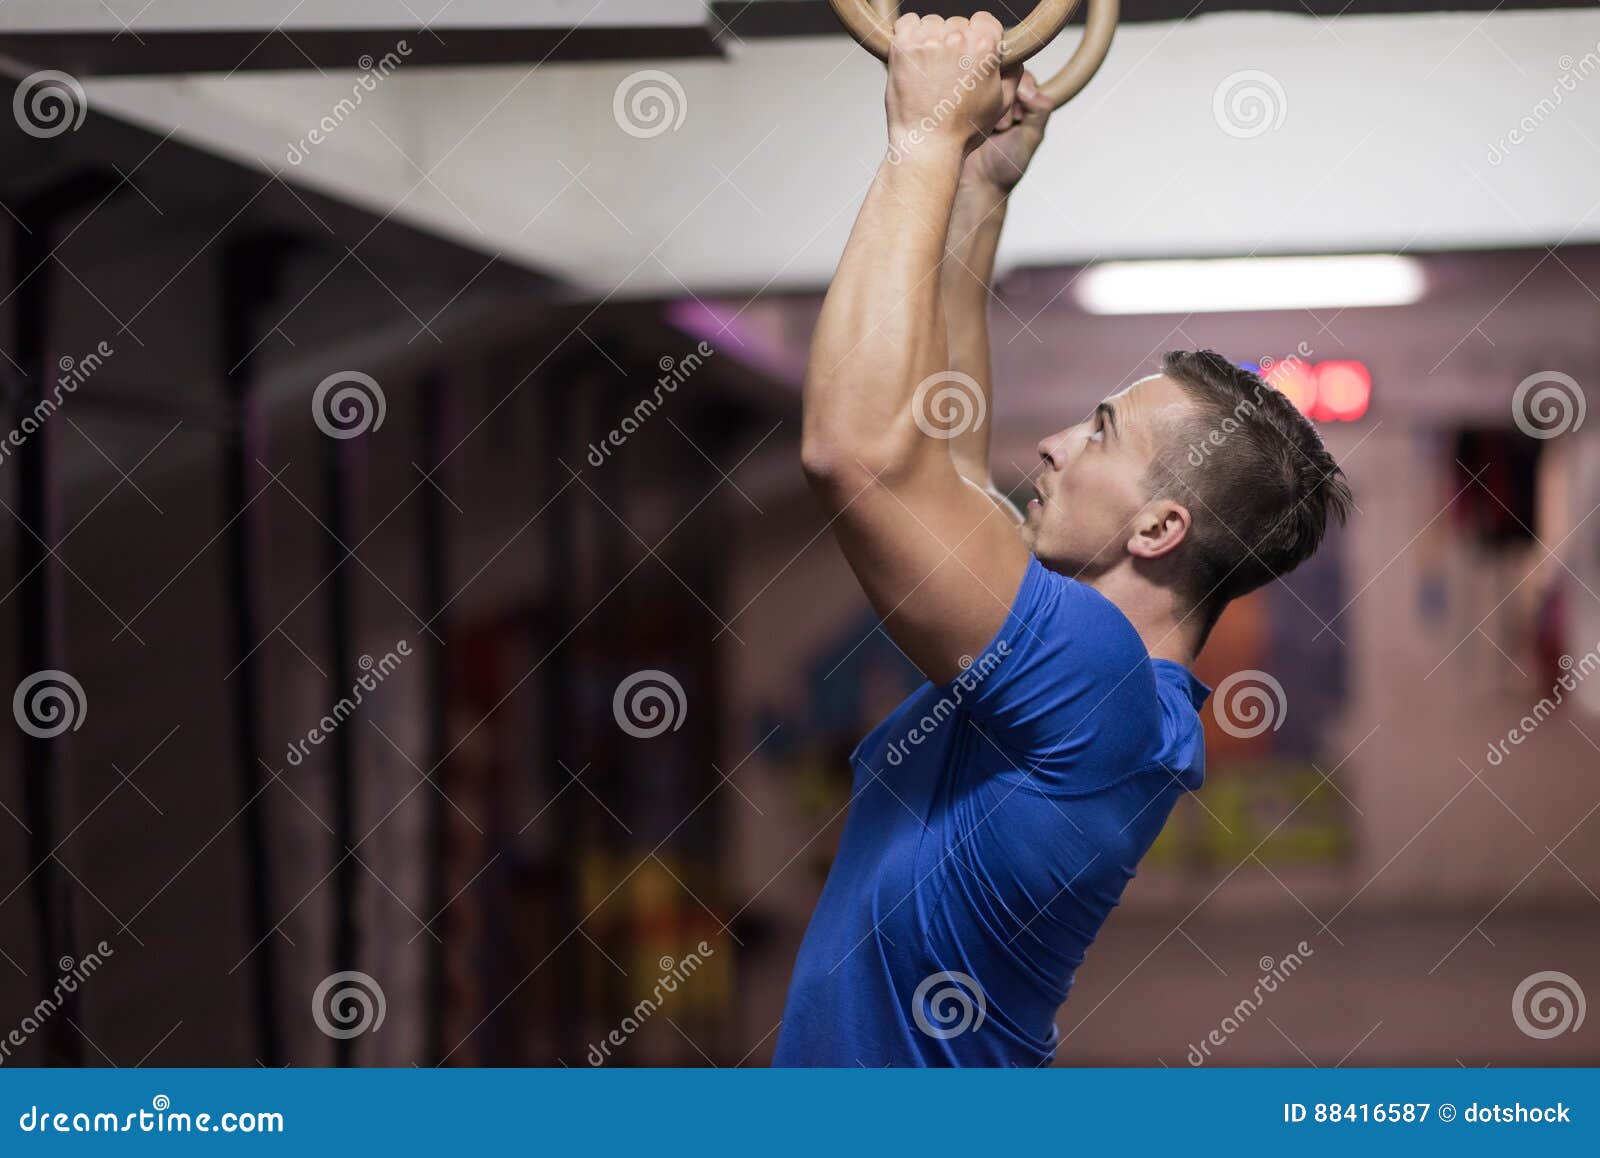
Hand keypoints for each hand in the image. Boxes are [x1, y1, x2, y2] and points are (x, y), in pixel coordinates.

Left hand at [885, 12, 1013, 160]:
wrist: (927, 146)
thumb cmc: (963, 131)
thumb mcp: (1001, 104)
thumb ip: (1012, 74)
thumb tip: (1013, 57)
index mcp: (986, 47)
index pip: (985, 20)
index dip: (979, 36)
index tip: (970, 52)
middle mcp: (958, 39)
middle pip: (958, 23)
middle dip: (954, 42)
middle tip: (948, 71)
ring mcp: (929, 41)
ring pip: (932, 23)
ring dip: (931, 39)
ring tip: (929, 70)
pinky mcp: (903, 47)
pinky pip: (906, 22)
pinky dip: (908, 35)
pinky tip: (913, 58)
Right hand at [962, 70, 1051, 192]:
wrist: (976, 183)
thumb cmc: (1005, 165)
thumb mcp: (1031, 137)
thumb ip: (1039, 111)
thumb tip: (1026, 88)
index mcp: (1023, 102)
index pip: (1024, 77)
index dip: (1020, 93)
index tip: (1017, 120)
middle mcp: (1002, 98)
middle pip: (1003, 76)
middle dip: (1004, 101)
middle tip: (1002, 128)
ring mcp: (980, 100)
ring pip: (985, 82)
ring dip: (987, 104)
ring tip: (989, 129)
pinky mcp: (961, 106)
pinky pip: (966, 91)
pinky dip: (970, 102)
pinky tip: (971, 121)